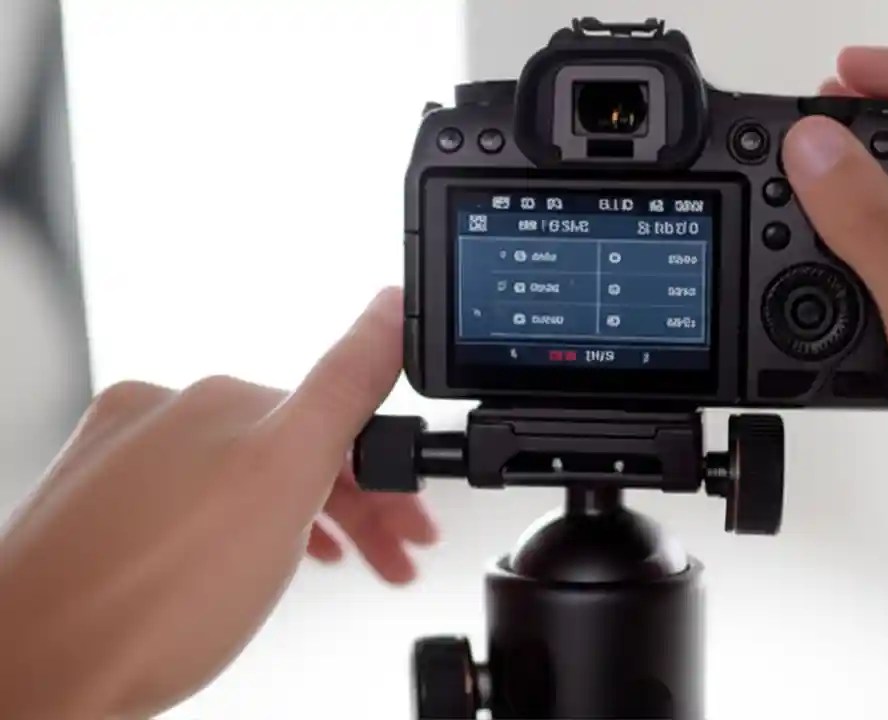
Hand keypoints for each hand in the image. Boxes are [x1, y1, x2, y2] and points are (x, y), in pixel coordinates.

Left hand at [0, 288, 430, 718]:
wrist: (30, 681)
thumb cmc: (148, 599)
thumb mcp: (283, 479)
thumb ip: (345, 387)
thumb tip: (389, 307)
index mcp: (213, 401)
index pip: (333, 420)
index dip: (385, 481)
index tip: (412, 527)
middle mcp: (161, 421)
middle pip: (290, 452)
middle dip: (353, 507)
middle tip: (390, 558)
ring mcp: (123, 468)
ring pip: (243, 484)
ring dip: (303, 524)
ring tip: (334, 570)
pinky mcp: (97, 515)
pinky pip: (195, 513)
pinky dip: (241, 537)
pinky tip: (247, 569)